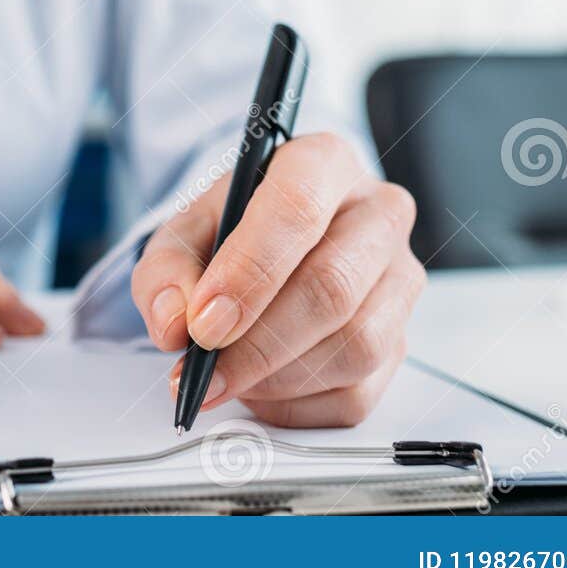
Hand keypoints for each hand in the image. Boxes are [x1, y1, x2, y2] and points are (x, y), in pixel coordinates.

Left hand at [130, 133, 423, 427]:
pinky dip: (296, 405)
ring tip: (226, 376)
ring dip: (277, 378)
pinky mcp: (400, 338)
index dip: (249, 272)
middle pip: (333, 287)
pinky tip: (260, 387)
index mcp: (323, 163)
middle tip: (203, 372)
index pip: (298, 208)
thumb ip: (166, 271)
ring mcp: (399, 279)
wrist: (270, 247)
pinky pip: (357, 392)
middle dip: (257, 344)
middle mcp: (377, 213)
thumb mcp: (185, 232)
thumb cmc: (235, 230)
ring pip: (354, 345)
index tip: (205, 323)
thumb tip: (174, 323)